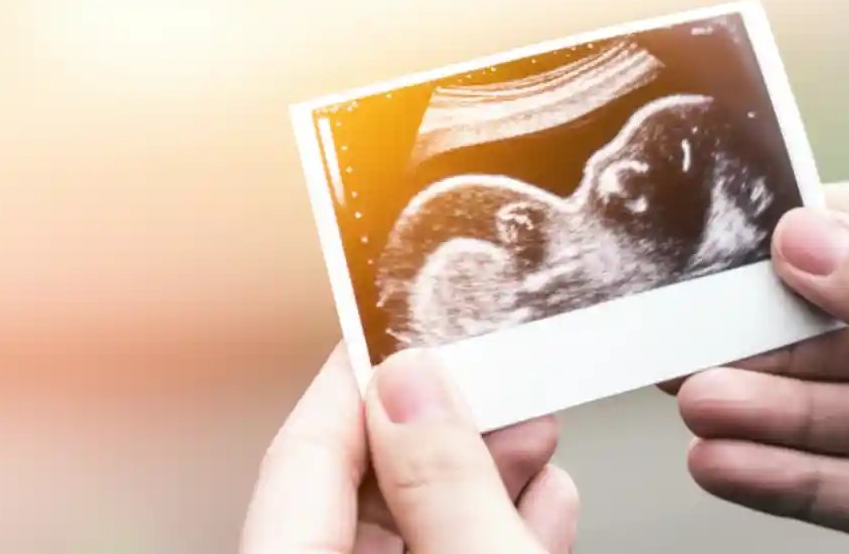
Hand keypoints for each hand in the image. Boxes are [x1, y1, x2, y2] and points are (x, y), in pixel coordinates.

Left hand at [241, 345, 577, 552]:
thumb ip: (443, 485)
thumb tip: (416, 387)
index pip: (304, 452)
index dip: (360, 374)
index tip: (404, 318)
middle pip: (363, 485)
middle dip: (443, 424)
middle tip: (492, 372)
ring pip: (412, 526)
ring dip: (483, 475)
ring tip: (534, 430)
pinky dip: (494, 530)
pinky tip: (544, 498)